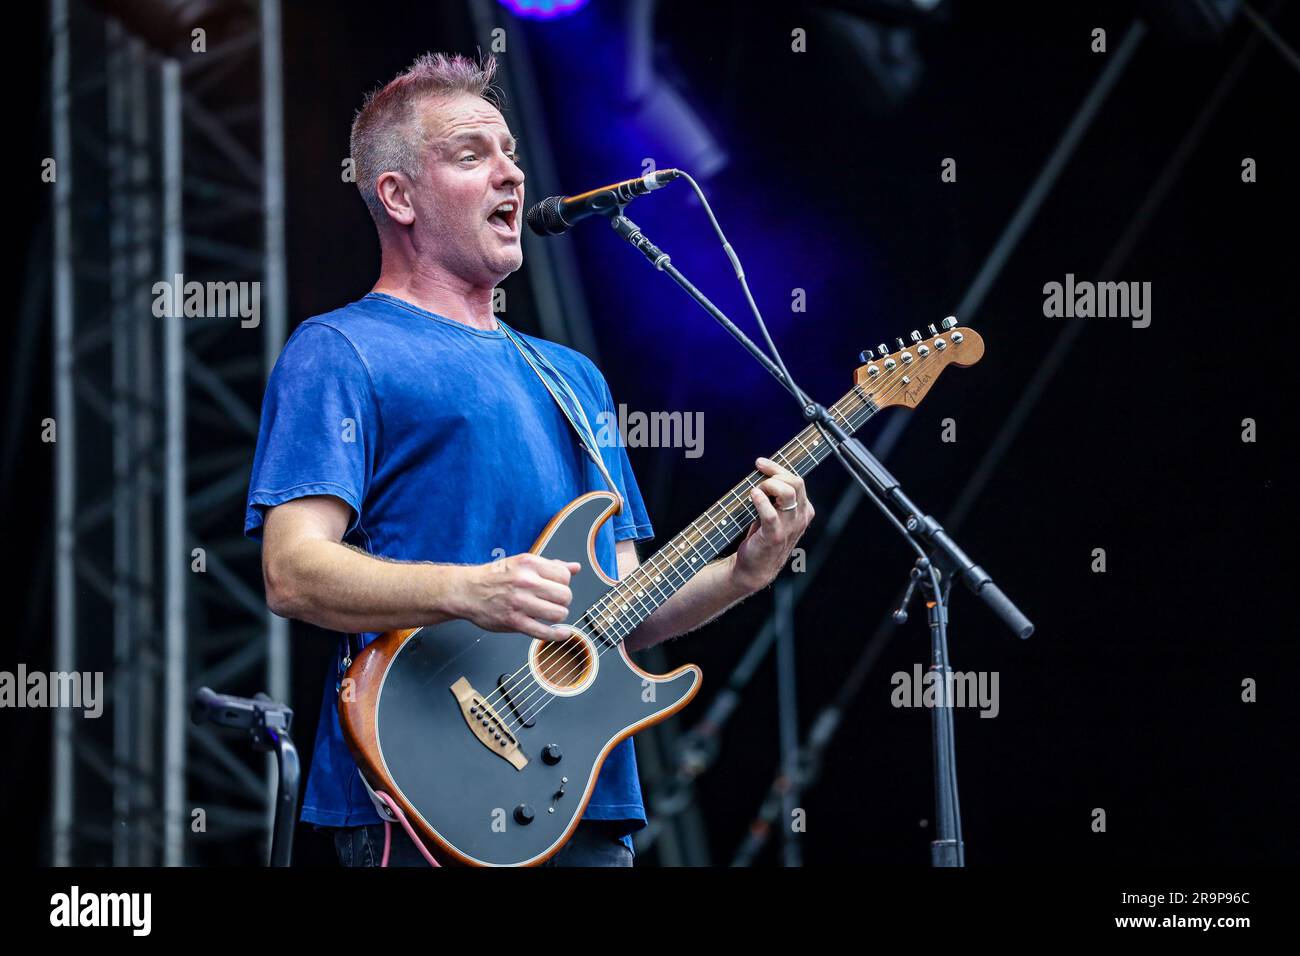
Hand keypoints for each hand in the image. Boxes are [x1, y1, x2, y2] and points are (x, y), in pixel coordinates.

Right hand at [454, 553, 580, 641]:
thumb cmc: (496, 576)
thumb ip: (550, 566)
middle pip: (565, 595)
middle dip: (564, 601)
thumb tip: (575, 568)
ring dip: (559, 616)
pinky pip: (544, 632)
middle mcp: (526, 582)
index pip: (564, 576)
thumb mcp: (523, 563)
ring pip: (558, 614)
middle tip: (555, 602)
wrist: (467, 591)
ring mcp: (520, 603)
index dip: (564, 584)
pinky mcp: (514, 622)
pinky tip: (562, 633)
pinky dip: (557, 635)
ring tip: (551, 614)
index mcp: (529, 564)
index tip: (556, 588)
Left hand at [732, 457, 815, 592]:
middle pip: (796, 482)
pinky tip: (753, 495)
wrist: (756, 568)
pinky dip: (761, 501)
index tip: (760, 463)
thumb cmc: (763, 537)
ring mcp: (790, 527)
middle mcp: (800, 517)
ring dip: (768, 485)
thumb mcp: (776, 514)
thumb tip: (762, 472)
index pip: (797, 480)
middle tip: (758, 473)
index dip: (778, 468)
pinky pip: (771, 514)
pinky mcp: (775, 536)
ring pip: (788, 493)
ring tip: (755, 490)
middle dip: (775, 472)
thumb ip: (775, 496)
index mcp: (803, 510)